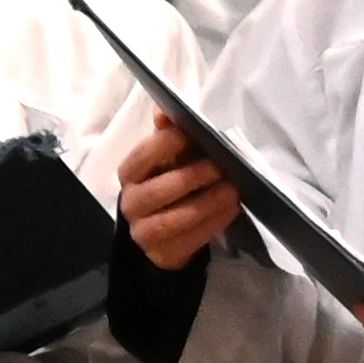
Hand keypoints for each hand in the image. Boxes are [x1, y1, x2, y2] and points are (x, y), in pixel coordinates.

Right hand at [118, 117, 236, 274]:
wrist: (161, 235)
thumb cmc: (167, 185)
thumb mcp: (166, 160)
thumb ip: (167, 135)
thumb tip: (164, 109)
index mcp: (130, 174)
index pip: (142, 156)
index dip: (166, 144)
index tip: (193, 134)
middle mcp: (131, 202)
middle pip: (158, 190)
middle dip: (191, 177)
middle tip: (221, 166)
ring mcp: (143, 231)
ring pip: (174, 219)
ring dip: (206, 203)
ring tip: (232, 190)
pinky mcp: (162, 253)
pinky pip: (190, 239)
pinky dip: (213, 223)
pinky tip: (231, 209)